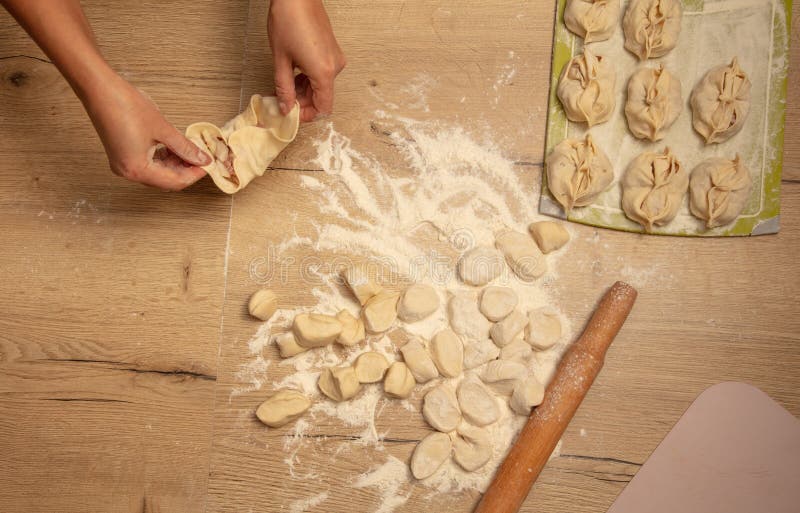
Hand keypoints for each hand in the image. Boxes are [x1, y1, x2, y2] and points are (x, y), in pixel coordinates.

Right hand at [84, 72, 210, 190]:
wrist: (99, 89)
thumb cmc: (125, 106)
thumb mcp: (163, 129)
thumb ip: (185, 147)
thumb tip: (202, 159)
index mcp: (137, 169)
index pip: (174, 182)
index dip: (194, 174)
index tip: (208, 164)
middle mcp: (128, 172)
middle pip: (165, 180)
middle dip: (185, 169)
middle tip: (201, 156)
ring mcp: (123, 164)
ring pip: (157, 173)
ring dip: (175, 163)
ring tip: (189, 149)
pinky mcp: (121, 155)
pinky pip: (147, 164)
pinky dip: (162, 158)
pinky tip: (174, 147)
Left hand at [268, 0, 345, 121]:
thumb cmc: (288, 21)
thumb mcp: (281, 60)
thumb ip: (284, 89)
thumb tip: (286, 107)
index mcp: (323, 72)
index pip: (323, 108)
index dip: (308, 115)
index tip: (292, 114)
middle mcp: (334, 67)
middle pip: (322, 97)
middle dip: (303, 102)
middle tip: (283, 101)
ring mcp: (335, 58)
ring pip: (322, 86)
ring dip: (305, 90)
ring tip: (285, 86)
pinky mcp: (332, 51)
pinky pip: (323, 73)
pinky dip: (310, 78)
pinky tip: (295, 74)